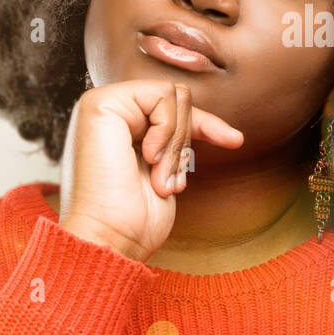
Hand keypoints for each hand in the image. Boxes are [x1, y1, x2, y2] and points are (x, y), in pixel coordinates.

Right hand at [58, 79, 243, 260]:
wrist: (109, 240)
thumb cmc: (133, 220)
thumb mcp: (165, 170)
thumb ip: (173, 139)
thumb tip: (213, 124)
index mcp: (117, 126)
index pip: (174, 106)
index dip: (206, 125)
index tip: (233, 141)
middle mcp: (106, 112)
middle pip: (178, 98)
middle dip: (185, 142)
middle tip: (166, 181)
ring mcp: (100, 104)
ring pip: (174, 95)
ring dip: (176, 144)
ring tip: (157, 178)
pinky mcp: (100, 104)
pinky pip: (163, 94)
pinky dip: (167, 130)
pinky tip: (147, 158)